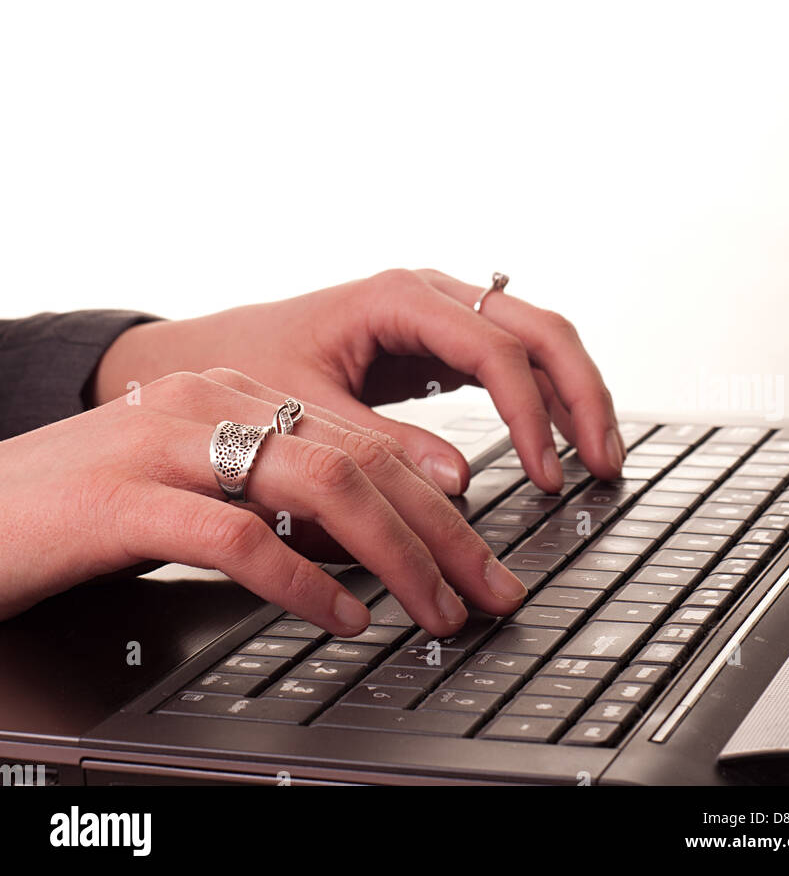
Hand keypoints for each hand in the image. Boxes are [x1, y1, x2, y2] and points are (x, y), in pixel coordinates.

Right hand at [0, 367, 526, 626]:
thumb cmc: (76, 507)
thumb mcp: (184, 486)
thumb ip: (264, 495)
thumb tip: (360, 539)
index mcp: (228, 396)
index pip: (358, 440)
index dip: (434, 499)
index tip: (481, 553)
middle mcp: (206, 405)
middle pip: (357, 461)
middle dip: (440, 531)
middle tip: (489, 588)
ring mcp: (165, 445)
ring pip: (317, 487)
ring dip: (395, 556)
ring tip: (438, 608)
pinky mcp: (125, 500)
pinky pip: (239, 538)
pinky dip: (305, 581)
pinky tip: (345, 615)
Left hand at [94, 269, 622, 494]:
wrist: (217, 353)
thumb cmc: (251, 368)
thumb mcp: (307, 412)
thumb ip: (381, 447)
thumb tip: (459, 485)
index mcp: (399, 297)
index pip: (494, 348)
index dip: (530, 413)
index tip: (545, 477)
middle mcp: (431, 295)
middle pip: (539, 328)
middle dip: (581, 393)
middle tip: (604, 462)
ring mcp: (442, 314)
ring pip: (538, 339)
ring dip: (576, 394)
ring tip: (600, 458)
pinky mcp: (441, 342)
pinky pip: (513, 361)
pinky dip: (545, 400)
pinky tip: (559, 444)